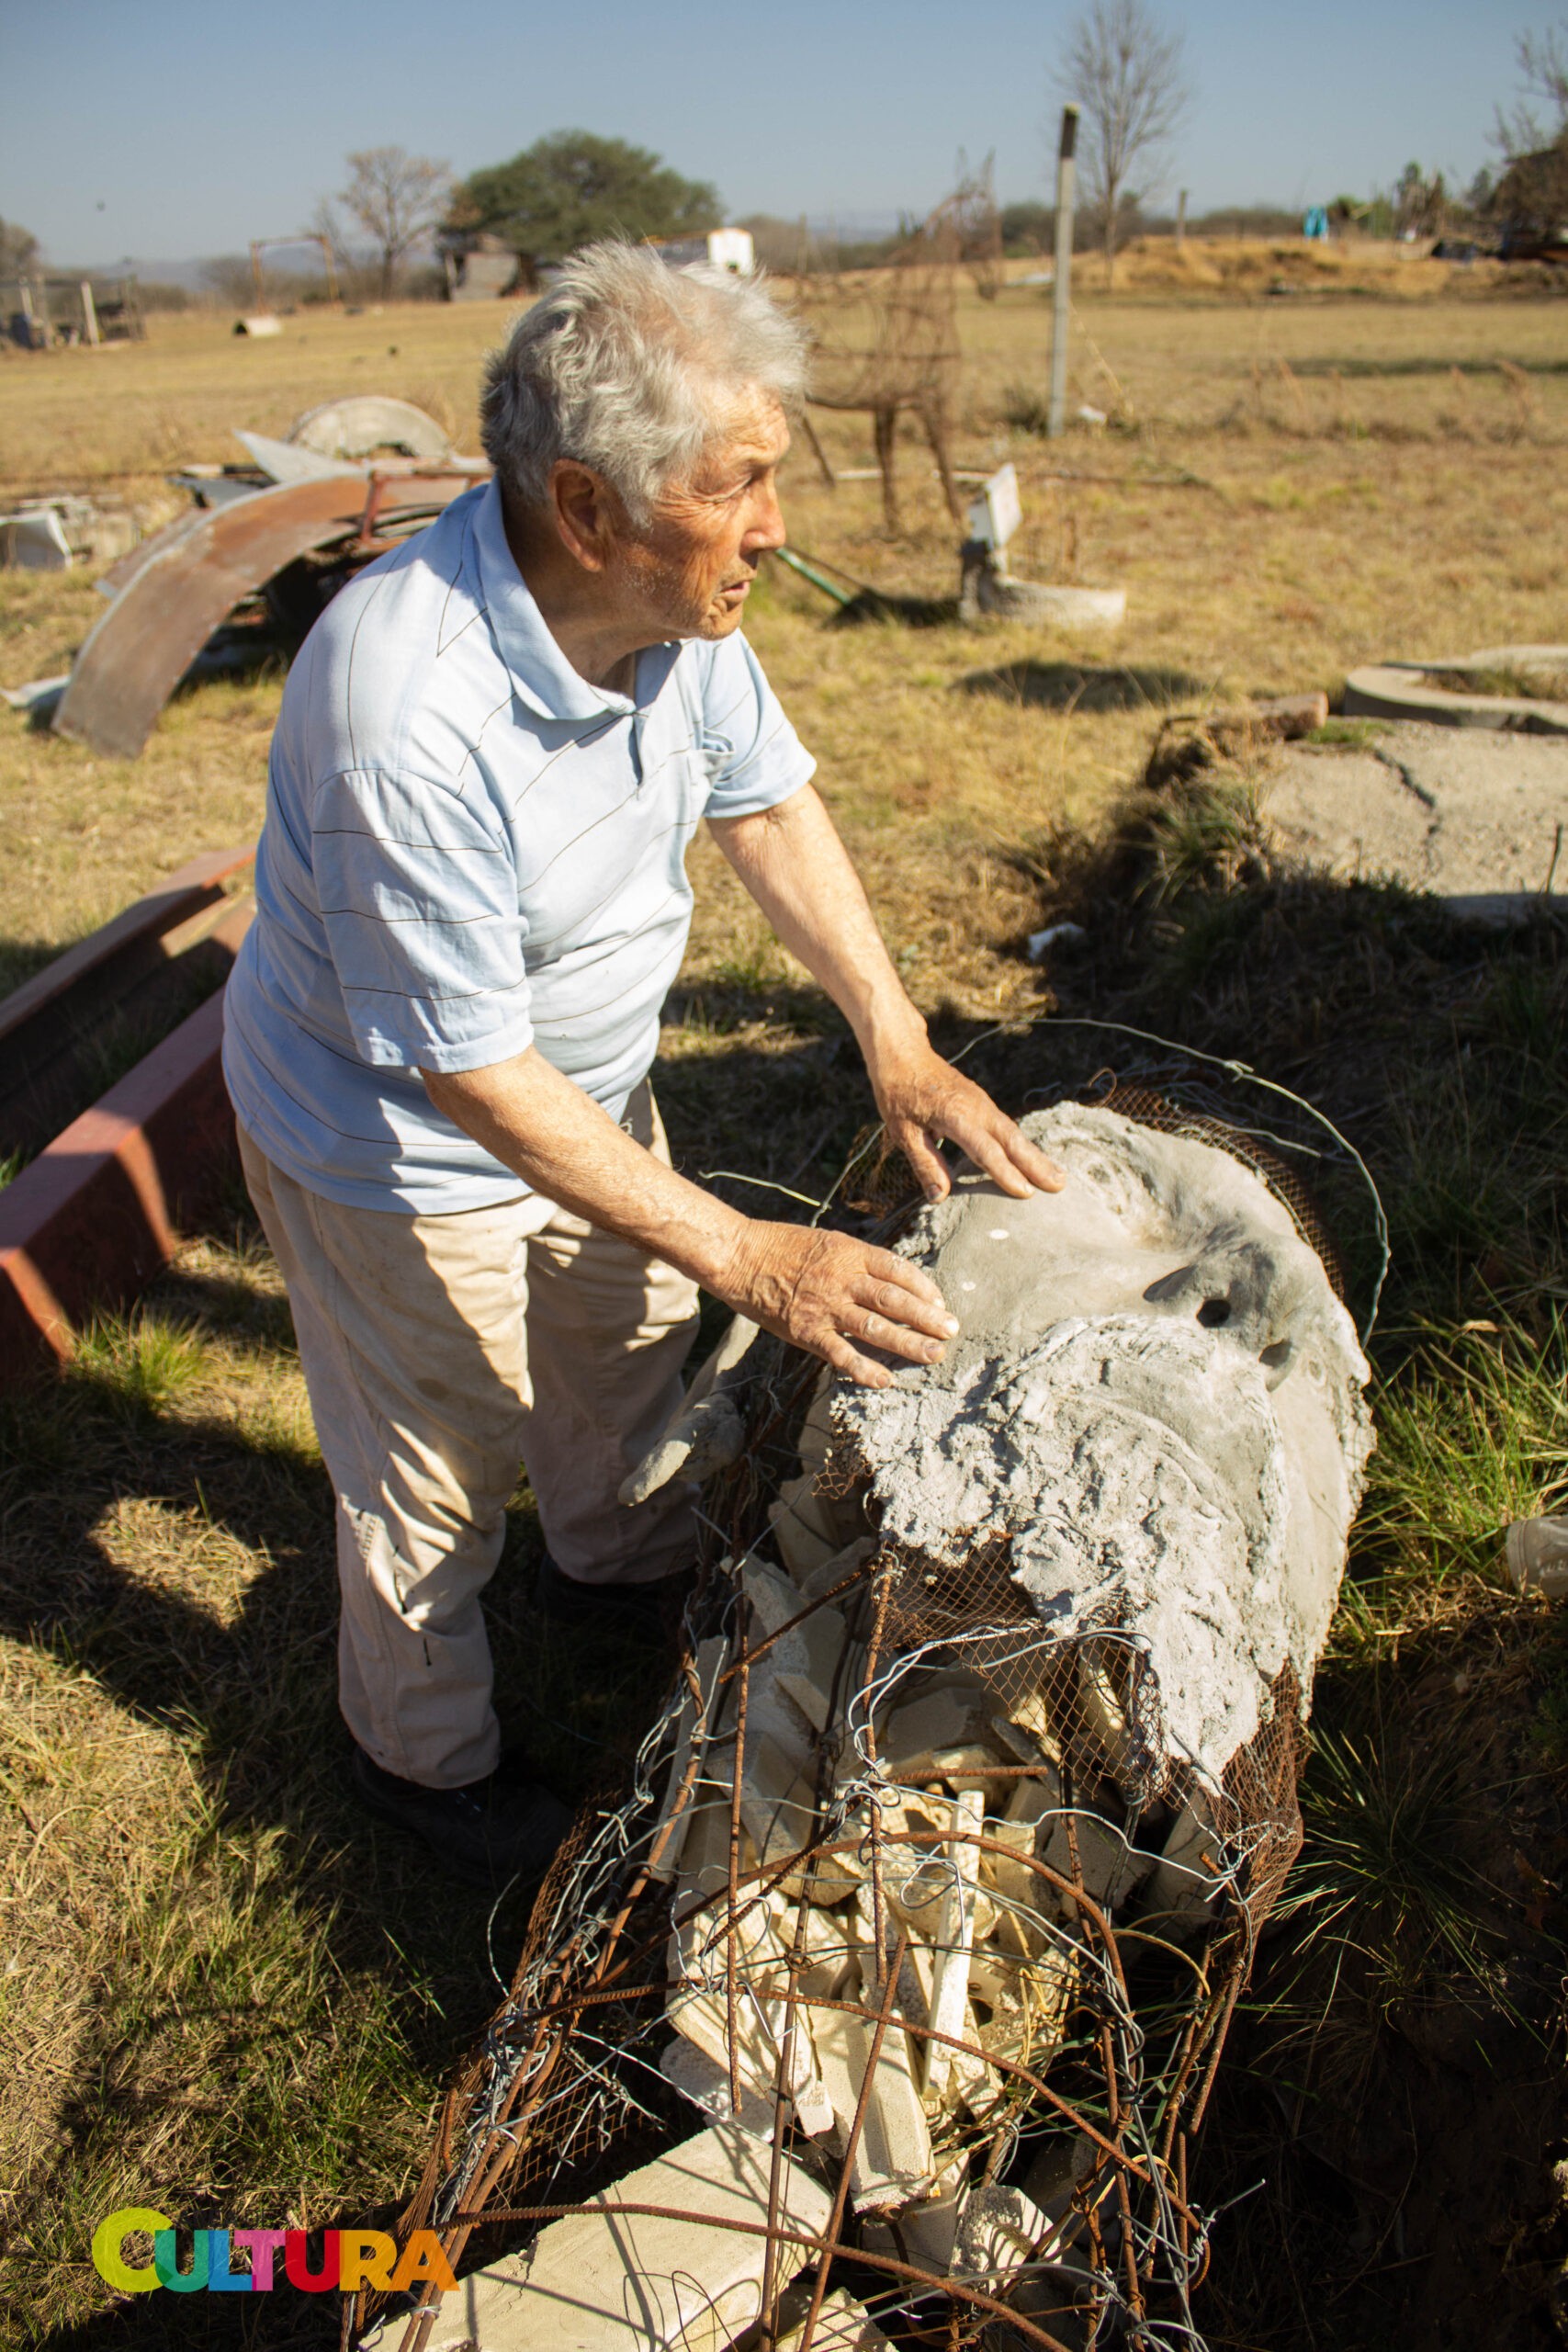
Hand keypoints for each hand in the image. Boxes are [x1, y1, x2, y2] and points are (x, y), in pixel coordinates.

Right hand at [720, 1220, 959, 1388]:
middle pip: (896, 1299)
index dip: (924, 1286)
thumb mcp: (825, 1241)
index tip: (940, 1300)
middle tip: (952, 1330)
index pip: (898, 1269)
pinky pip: (842, 1354)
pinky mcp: (805, 1331)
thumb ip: (855, 1261)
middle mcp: (842, 1278)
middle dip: (928, 1317)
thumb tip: (888, 1281)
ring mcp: (825, 1307)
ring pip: (877, 1328)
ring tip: (935, 1354)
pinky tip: (886, 1380)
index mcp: (849, 1252)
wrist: (739, 1257)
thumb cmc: (780, 1247)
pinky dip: (866, 1369)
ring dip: (910, 1343)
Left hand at [871, 1044, 1064, 1203]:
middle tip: (1059, 1186)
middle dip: (1036, 1164)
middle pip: (1012, 1139)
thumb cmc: (898, 1093)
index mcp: (955, 1115)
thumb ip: (924, 1164)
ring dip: (1036, 1155)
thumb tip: (940, 1197)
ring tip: (1058, 1177)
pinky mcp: (982, 1103)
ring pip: (1014, 1132)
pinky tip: (1033, 1159)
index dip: (1005, 1173)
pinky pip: (1007, 1127)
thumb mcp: (903, 1131)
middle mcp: (976, 1108)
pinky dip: (1023, 1145)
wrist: (903, 1054)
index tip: (1025, 1193)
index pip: (985, 1150)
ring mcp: (982, 1103)